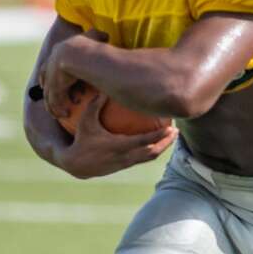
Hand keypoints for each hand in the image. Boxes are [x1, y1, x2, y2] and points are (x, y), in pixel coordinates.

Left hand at [40, 33, 95, 120]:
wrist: (80, 54)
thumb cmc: (90, 44)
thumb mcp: (93, 37)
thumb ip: (97, 36)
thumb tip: (105, 35)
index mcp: (58, 51)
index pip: (49, 63)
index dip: (47, 72)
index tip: (47, 80)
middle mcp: (51, 64)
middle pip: (45, 79)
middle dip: (46, 88)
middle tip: (49, 95)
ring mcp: (51, 76)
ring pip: (49, 94)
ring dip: (53, 104)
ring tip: (60, 113)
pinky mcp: (54, 87)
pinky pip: (54, 101)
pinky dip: (58, 109)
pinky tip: (65, 115)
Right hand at [57, 93, 177, 178]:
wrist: (76, 164)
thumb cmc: (81, 139)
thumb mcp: (86, 121)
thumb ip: (95, 104)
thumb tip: (105, 87)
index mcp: (118, 146)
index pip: (144, 141)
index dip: (159, 135)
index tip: (171, 128)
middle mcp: (125, 157)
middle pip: (152, 152)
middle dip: (166, 143)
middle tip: (176, 132)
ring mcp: (126, 163)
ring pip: (149, 158)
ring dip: (162, 148)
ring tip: (170, 137)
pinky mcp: (124, 166)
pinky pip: (142, 159)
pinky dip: (152, 150)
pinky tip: (156, 141)